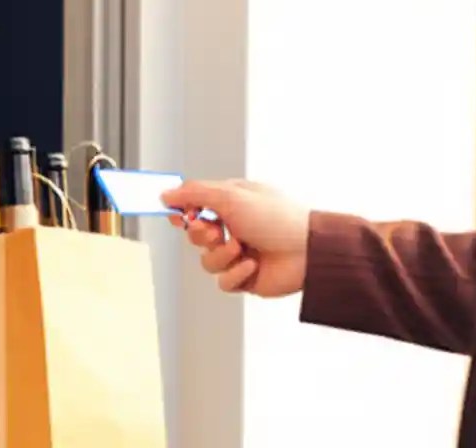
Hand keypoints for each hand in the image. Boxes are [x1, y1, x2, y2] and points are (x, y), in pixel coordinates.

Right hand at [161, 179, 310, 297]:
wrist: (309, 251)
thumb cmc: (277, 217)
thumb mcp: (230, 196)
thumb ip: (194, 194)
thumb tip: (166, 194)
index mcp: (231, 204)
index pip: (194, 207)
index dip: (182, 213)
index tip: (177, 215)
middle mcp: (234, 228)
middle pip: (195, 236)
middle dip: (201, 234)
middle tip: (214, 231)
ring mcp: (240, 254)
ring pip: (207, 261)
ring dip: (221, 255)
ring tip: (240, 248)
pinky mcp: (246, 278)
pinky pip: (223, 282)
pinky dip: (235, 273)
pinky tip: (252, 265)